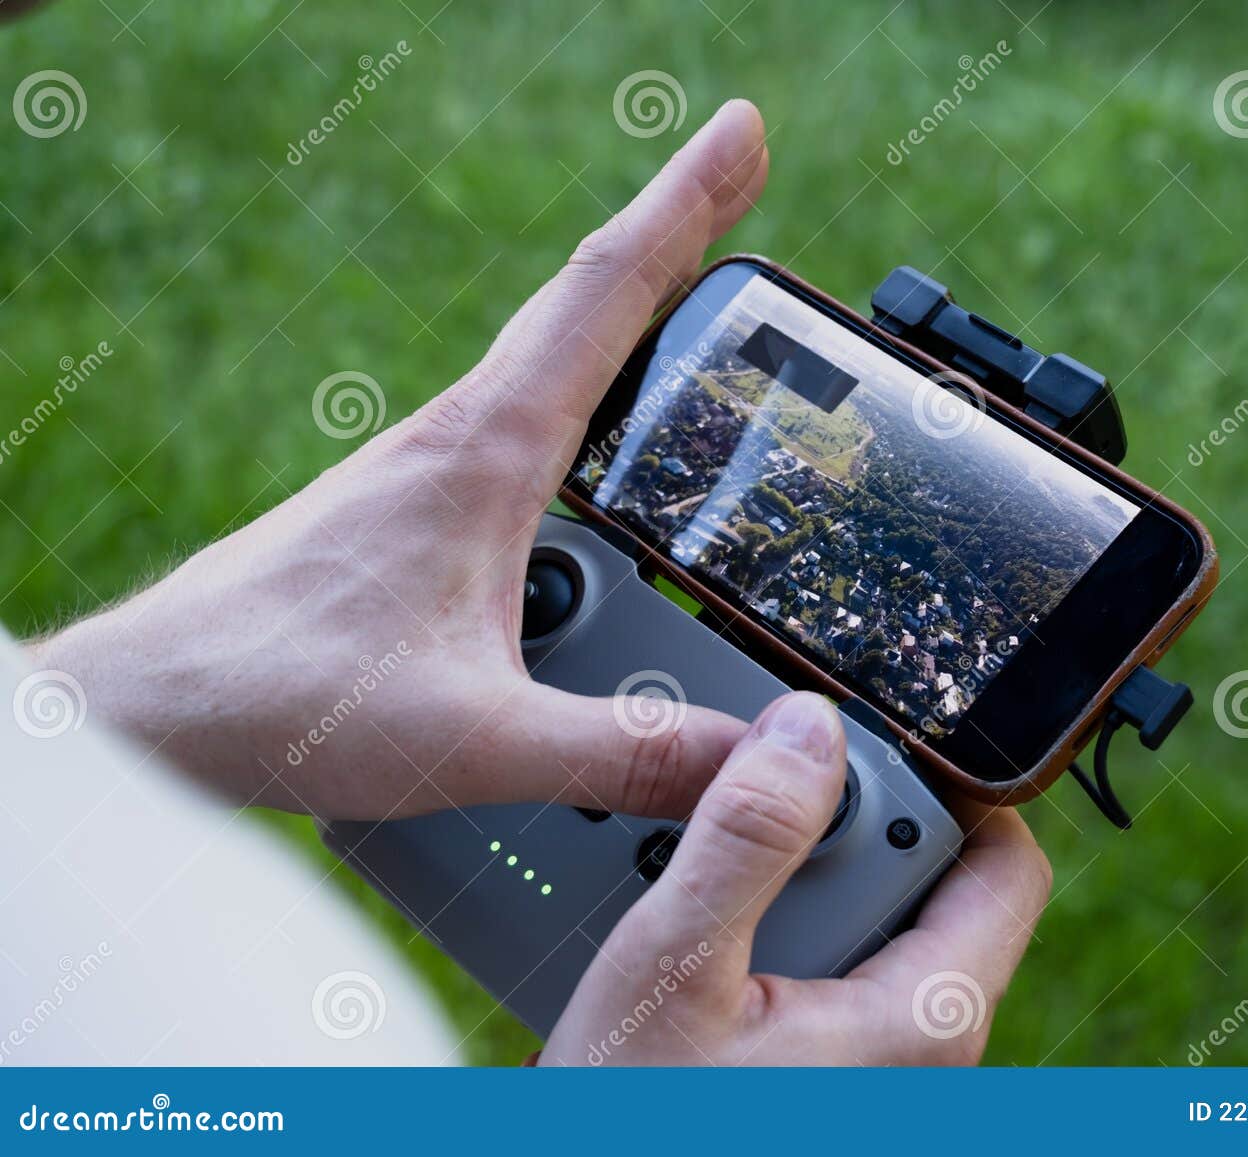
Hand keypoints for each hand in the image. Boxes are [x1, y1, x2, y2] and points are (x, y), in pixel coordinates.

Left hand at [26, 101, 770, 819]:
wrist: (152, 707)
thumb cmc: (280, 695)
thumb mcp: (475, 738)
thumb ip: (618, 749)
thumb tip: (742, 755)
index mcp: (484, 453)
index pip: (603, 295)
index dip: (683, 205)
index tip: (738, 133)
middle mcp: (454, 438)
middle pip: (581, 302)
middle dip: (671, 229)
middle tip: (738, 172)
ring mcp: (425, 470)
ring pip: (542, 360)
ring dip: (621, 309)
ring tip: (689, 288)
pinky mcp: (407, 512)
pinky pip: (515, 419)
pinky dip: (574, 388)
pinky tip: (588, 439)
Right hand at [540, 692, 1051, 1065]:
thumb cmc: (637, 1128)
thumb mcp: (676, 965)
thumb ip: (748, 837)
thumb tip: (811, 725)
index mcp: (929, 1019)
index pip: (1008, 863)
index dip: (947, 787)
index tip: (857, 752)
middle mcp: (928, 1055)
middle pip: (933, 886)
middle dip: (846, 838)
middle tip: (751, 830)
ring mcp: (882, 1076)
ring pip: (874, 932)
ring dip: (798, 891)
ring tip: (707, 902)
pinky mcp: (836, 1083)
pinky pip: (834, 981)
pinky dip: (778, 943)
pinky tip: (701, 958)